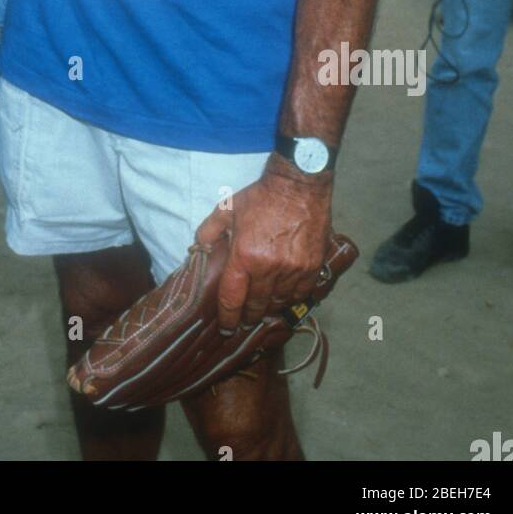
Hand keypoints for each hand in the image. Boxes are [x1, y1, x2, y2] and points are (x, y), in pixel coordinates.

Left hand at [196, 156, 331, 329]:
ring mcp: (293, 270)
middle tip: (245, 319)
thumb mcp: (227, 208)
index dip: (228, 318)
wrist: (299, 185)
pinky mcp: (313, 267)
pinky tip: (285, 297)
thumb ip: (209, 230)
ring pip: (279, 302)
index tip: (226, 328)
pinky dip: (291, 299)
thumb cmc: (261, 197)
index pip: (233, 298)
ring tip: (264, 309)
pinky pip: (301, 294)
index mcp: (245, 256)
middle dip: (249, 315)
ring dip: (270, 308)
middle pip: (257, 306)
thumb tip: (200, 248)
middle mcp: (269, 269)